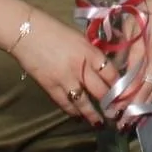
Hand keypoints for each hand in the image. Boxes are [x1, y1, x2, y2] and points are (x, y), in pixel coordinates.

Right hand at [8, 8, 114, 126]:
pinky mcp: (50, 86)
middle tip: (116, 112)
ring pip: (84, 102)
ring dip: (92, 114)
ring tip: (99, 122)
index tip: (125, 94)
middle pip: (101, 91)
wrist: (26, 31)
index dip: (120, 86)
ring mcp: (65, 79)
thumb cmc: (53, 29)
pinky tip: (78, 116)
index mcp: (90, 52)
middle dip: (110, 104)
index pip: (111, 74)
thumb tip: (100, 67)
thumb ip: (90, 53)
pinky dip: (72, 111)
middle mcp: (81, 67)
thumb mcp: (79, 38)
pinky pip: (65, 103)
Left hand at [114, 0, 151, 112]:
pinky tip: (143, 107)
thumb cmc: (148, 9)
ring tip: (130, 120)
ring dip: (141, 106)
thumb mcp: (130, 24)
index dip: (122, 95)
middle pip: (143, 89)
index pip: (131, 79)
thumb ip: (122, 48)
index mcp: (143, 49)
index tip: (110, 107)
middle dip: (131, 107)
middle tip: (119, 122)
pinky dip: (151, 97)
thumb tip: (112, 68)